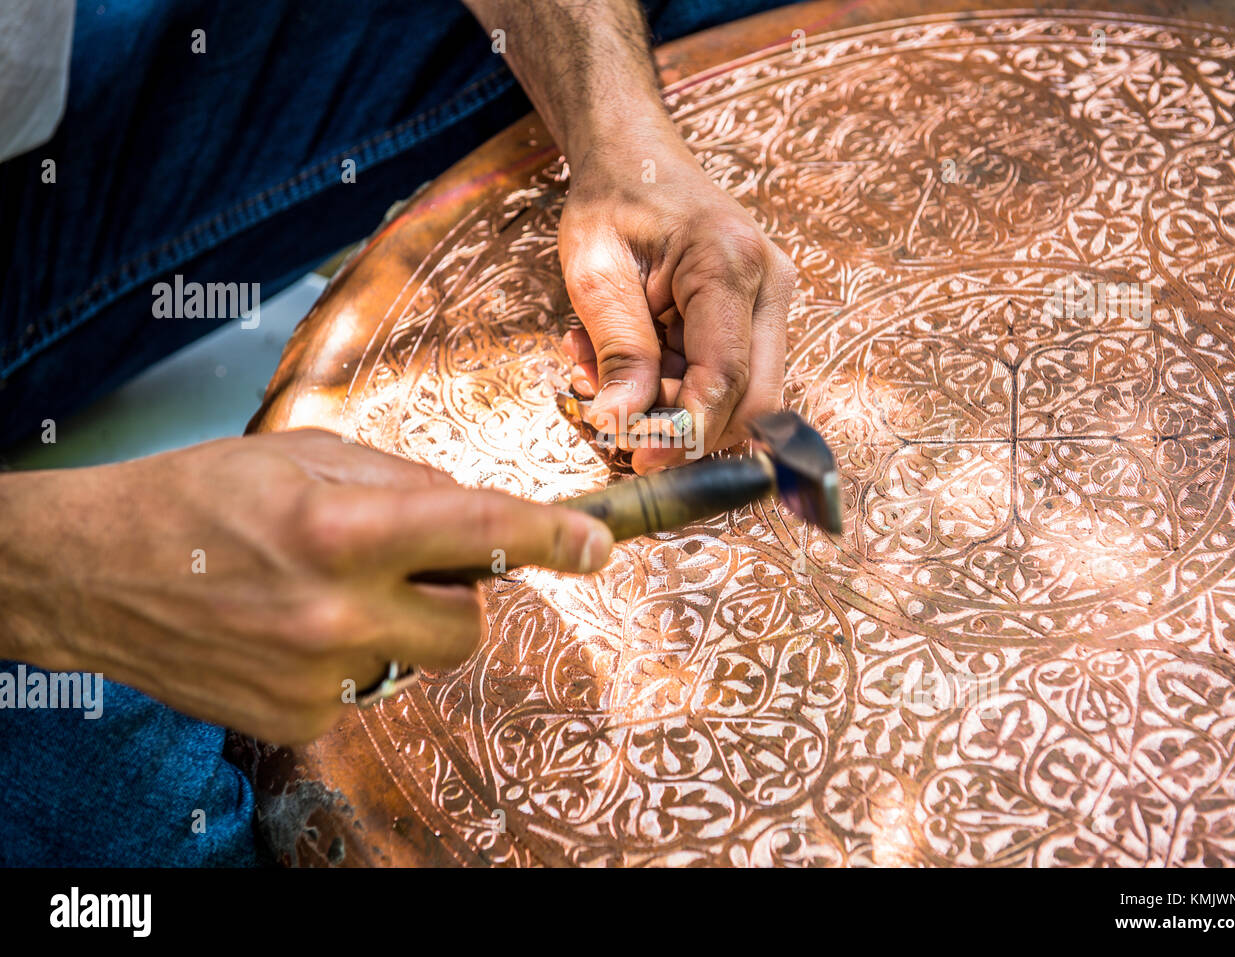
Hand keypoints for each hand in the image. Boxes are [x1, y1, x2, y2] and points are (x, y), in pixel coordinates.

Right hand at [0, 429, 612, 743]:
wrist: (95, 574)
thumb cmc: (197, 499)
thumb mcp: (305, 453)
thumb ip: (403, 482)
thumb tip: (474, 507)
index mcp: (340, 528)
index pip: (477, 530)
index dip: (550, 537)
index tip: (597, 546)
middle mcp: (334, 612)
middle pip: (468, 623)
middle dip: (457, 592)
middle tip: (405, 563)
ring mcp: (315, 678)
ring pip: (419, 659)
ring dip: (401, 625)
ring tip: (327, 591)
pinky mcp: (294, 720)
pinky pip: (367, 688)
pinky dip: (352, 658)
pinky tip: (294, 628)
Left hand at [558, 115, 796, 473]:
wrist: (637, 156)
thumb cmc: (613, 200)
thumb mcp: (595, 273)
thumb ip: (618, 350)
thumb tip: (622, 424)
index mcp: (729, 261)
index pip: (726, 374)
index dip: (688, 430)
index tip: (642, 459)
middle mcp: (769, 284)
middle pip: (753, 399)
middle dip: (689, 430)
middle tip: (621, 430)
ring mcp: (772, 302)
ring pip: (742, 396)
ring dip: (676, 408)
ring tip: (605, 373)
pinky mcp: (758, 317)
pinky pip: (728, 378)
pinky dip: (679, 389)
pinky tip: (631, 365)